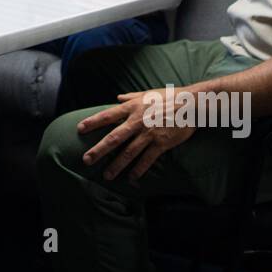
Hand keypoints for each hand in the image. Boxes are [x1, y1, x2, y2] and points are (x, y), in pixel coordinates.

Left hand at [77, 89, 196, 181]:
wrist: (191, 104)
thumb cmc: (169, 97)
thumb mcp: (147, 93)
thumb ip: (130, 97)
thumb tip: (117, 98)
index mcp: (132, 108)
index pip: (107, 116)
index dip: (92, 122)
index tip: (79, 129)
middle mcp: (137, 121)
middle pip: (114, 138)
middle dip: (98, 150)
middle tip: (86, 160)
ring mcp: (149, 133)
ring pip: (129, 152)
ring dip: (116, 165)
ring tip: (106, 176)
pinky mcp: (161, 143)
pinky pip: (147, 159)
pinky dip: (138, 170)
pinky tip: (131, 178)